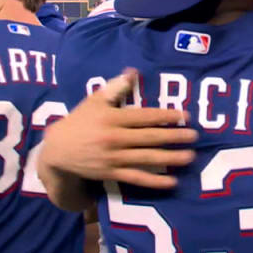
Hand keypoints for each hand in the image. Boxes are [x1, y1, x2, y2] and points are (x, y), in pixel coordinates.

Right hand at [40, 68, 197, 189]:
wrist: (58, 150)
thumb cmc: (80, 121)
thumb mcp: (94, 100)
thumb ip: (115, 87)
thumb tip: (133, 72)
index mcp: (112, 118)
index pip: (144, 117)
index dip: (166, 116)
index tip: (185, 116)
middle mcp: (115, 138)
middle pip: (150, 138)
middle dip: (174, 137)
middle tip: (194, 136)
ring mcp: (113, 158)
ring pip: (146, 158)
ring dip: (170, 158)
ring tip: (190, 156)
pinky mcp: (112, 173)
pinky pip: (136, 178)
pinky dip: (154, 181)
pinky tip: (172, 181)